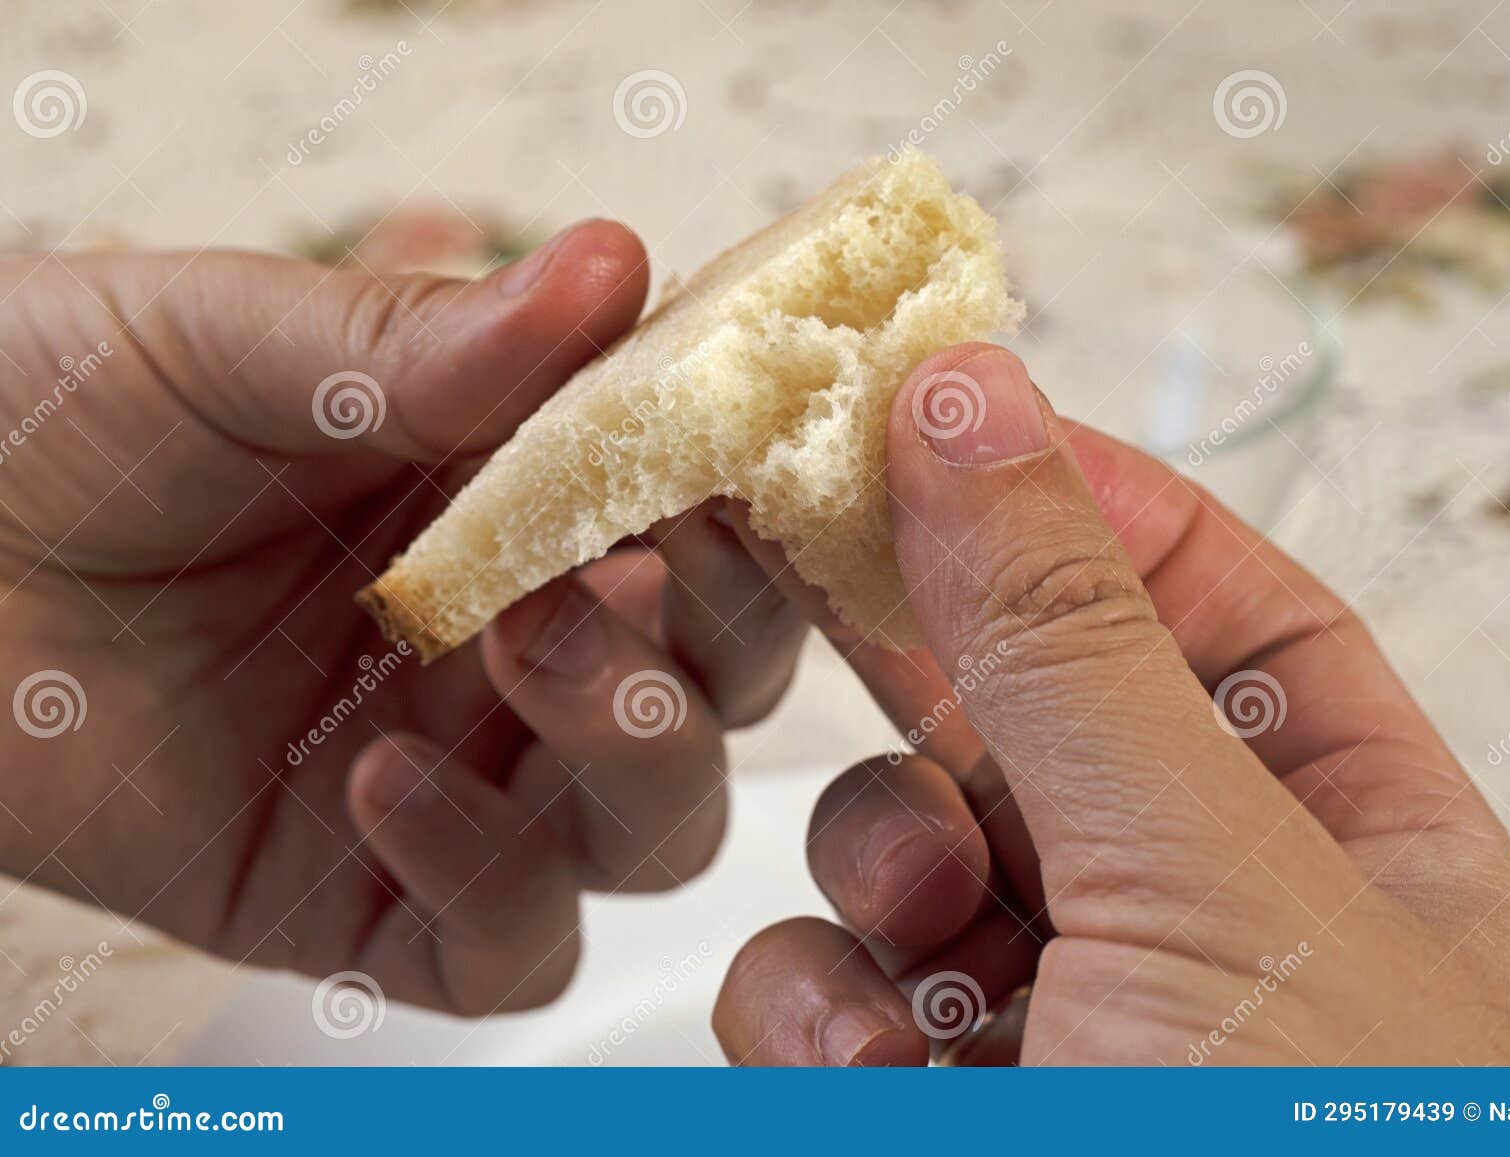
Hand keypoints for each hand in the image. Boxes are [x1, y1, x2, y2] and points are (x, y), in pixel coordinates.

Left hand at [0, 225, 807, 1013]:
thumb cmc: (51, 423)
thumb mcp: (234, 346)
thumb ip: (422, 338)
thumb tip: (610, 263)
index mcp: (514, 506)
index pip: (705, 525)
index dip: (748, 510)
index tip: (732, 469)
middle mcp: (513, 651)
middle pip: (718, 694)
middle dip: (709, 642)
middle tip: (619, 571)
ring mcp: (457, 781)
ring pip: (654, 831)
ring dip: (632, 753)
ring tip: (516, 651)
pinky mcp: (371, 906)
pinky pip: (508, 945)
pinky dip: (489, 882)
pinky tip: (383, 780)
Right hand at [713, 343, 1509, 1065]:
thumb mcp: (1202, 875)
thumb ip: (1064, 631)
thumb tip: (967, 392)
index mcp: (1350, 835)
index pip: (1222, 602)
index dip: (1086, 498)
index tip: (943, 418)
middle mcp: (1197, 910)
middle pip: (1031, 702)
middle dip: (921, 652)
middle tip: (796, 533)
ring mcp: (1050, 1010)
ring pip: (901, 844)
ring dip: (873, 865)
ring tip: (912, 935)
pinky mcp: (922, 1097)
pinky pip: (826, 990)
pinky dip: (816, 1012)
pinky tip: (859, 1072)